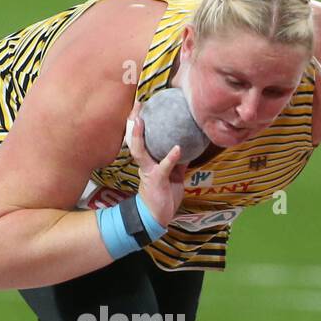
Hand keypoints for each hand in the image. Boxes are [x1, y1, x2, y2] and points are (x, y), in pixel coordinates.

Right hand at [125, 99, 187, 228]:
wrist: (157, 217)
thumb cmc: (164, 196)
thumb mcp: (173, 175)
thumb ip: (177, 161)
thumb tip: (186, 147)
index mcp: (147, 161)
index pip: (141, 138)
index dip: (138, 121)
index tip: (141, 104)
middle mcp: (144, 164)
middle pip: (134, 139)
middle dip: (133, 121)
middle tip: (137, 103)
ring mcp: (148, 171)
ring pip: (139, 150)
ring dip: (138, 135)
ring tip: (141, 119)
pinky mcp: (157, 180)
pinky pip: (163, 166)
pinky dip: (171, 157)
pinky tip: (178, 148)